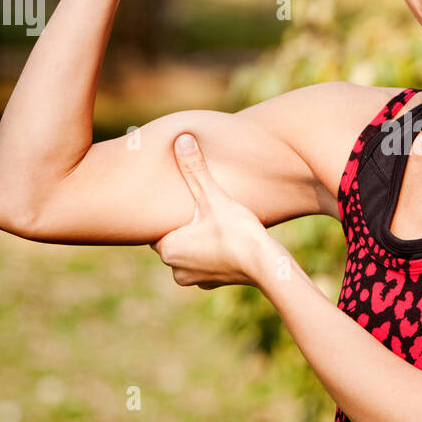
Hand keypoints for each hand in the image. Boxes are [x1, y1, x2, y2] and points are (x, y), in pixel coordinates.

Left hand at [150, 133, 270, 287]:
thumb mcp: (213, 197)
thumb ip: (195, 169)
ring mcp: (195, 279)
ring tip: (211, 224)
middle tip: (197, 209)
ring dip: (196, 241)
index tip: (179, 201)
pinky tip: (224, 240)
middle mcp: (176, 269)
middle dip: (182, 226)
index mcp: (168, 249)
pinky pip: (204, 263)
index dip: (167, 213)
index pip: (156, 227)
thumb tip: (182, 138)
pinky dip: (211, 253)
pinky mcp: (213, 283)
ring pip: (188, 253)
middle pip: (172, 239)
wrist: (266, 265)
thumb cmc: (237, 231)